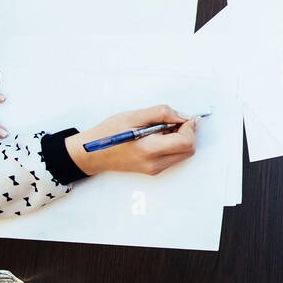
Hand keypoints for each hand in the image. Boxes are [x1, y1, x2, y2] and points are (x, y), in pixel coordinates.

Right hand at [64, 105, 196, 175]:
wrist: (92, 154)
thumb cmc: (108, 133)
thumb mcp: (133, 116)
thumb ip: (161, 113)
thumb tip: (183, 116)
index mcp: (148, 150)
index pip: (185, 142)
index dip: (190, 127)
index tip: (185, 117)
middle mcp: (154, 163)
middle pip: (188, 150)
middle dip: (188, 132)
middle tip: (176, 120)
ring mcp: (155, 169)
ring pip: (183, 154)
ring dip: (181, 138)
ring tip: (164, 127)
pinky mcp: (154, 169)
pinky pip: (174, 156)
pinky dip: (174, 144)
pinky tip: (160, 136)